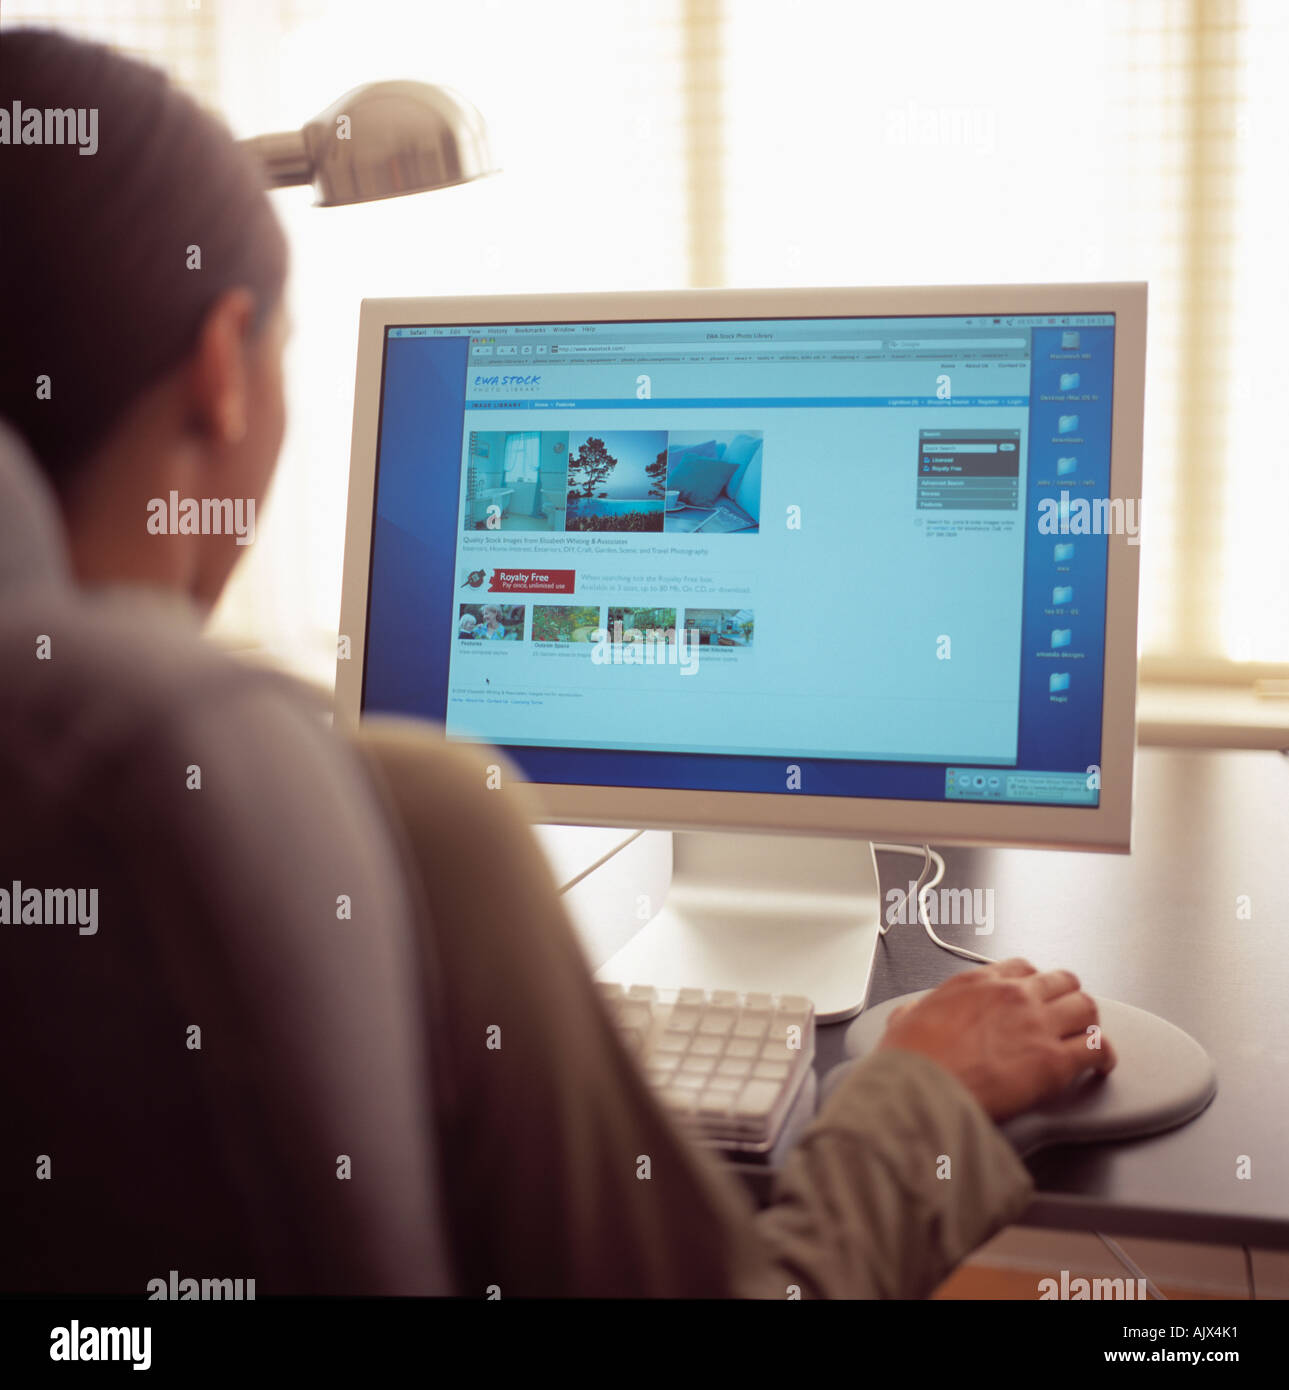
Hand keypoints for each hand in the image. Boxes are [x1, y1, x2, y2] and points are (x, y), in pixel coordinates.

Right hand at [876, 958, 1116, 1120]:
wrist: (920, 1088)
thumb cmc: (910, 1060)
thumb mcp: (904, 1019)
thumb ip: (915, 1010)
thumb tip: (910, 1014)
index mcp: (977, 983)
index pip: (1021, 967)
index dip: (1032, 983)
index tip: (1033, 995)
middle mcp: (1013, 995)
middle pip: (1062, 980)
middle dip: (1066, 997)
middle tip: (1065, 1015)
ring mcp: (1037, 1025)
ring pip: (1086, 1007)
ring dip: (1088, 1021)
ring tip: (1086, 1037)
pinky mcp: (1054, 1061)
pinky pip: (1097, 1047)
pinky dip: (1104, 1055)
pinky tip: (1101, 1065)